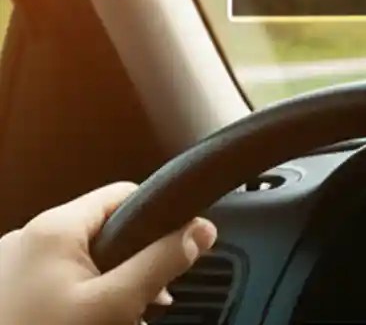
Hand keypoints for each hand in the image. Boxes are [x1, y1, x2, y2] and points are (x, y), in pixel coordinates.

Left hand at [0, 181, 217, 324]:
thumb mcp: (114, 304)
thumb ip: (161, 262)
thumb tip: (203, 229)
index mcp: (55, 226)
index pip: (125, 195)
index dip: (160, 219)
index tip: (179, 253)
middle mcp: (29, 235)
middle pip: (105, 230)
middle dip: (135, 263)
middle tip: (149, 302)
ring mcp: (12, 264)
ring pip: (83, 259)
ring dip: (110, 284)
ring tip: (121, 318)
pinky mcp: (7, 290)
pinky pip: (58, 280)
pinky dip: (81, 296)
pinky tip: (90, 322)